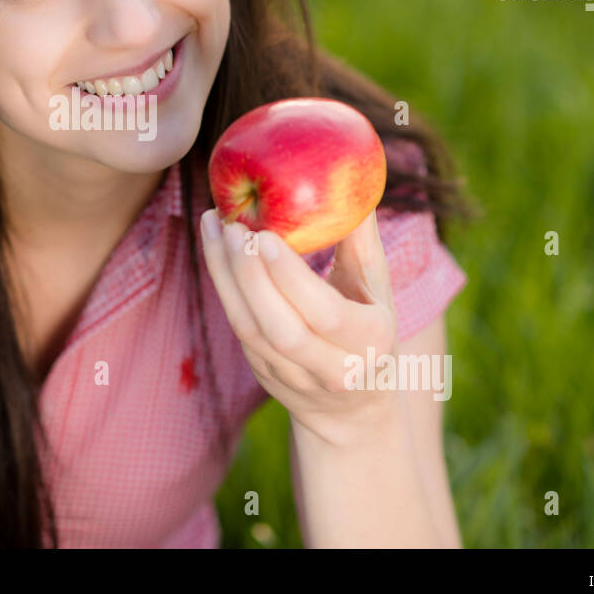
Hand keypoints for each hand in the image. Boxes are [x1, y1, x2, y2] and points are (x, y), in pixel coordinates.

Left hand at [199, 208, 401, 447]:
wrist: (353, 411)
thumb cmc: (369, 330)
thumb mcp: (378, 292)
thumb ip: (362, 243)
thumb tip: (353, 182)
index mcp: (370, 343)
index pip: (326, 314)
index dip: (292, 279)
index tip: (266, 237)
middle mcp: (331, 369)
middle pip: (281, 328)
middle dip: (250, 276)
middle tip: (232, 225)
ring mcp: (291, 376)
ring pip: (249, 329)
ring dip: (225, 276)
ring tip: (215, 226)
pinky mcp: (262, 372)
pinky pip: (237, 328)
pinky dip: (224, 285)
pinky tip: (216, 247)